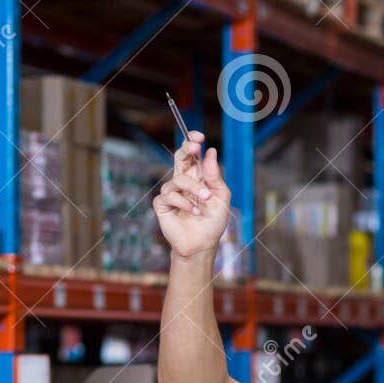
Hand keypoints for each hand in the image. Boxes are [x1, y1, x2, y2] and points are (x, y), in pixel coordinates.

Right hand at [154, 131, 231, 257]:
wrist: (202, 245)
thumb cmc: (213, 222)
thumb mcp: (220, 197)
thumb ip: (215, 175)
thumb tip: (210, 151)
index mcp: (198, 177)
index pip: (192, 154)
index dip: (192, 142)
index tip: (199, 137)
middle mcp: (183, 182)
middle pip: (180, 158)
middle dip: (186, 149)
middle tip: (194, 148)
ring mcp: (172, 192)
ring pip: (178, 179)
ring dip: (194, 188)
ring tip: (205, 200)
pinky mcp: (162, 205)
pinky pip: (170, 195)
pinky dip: (184, 203)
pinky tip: (193, 212)